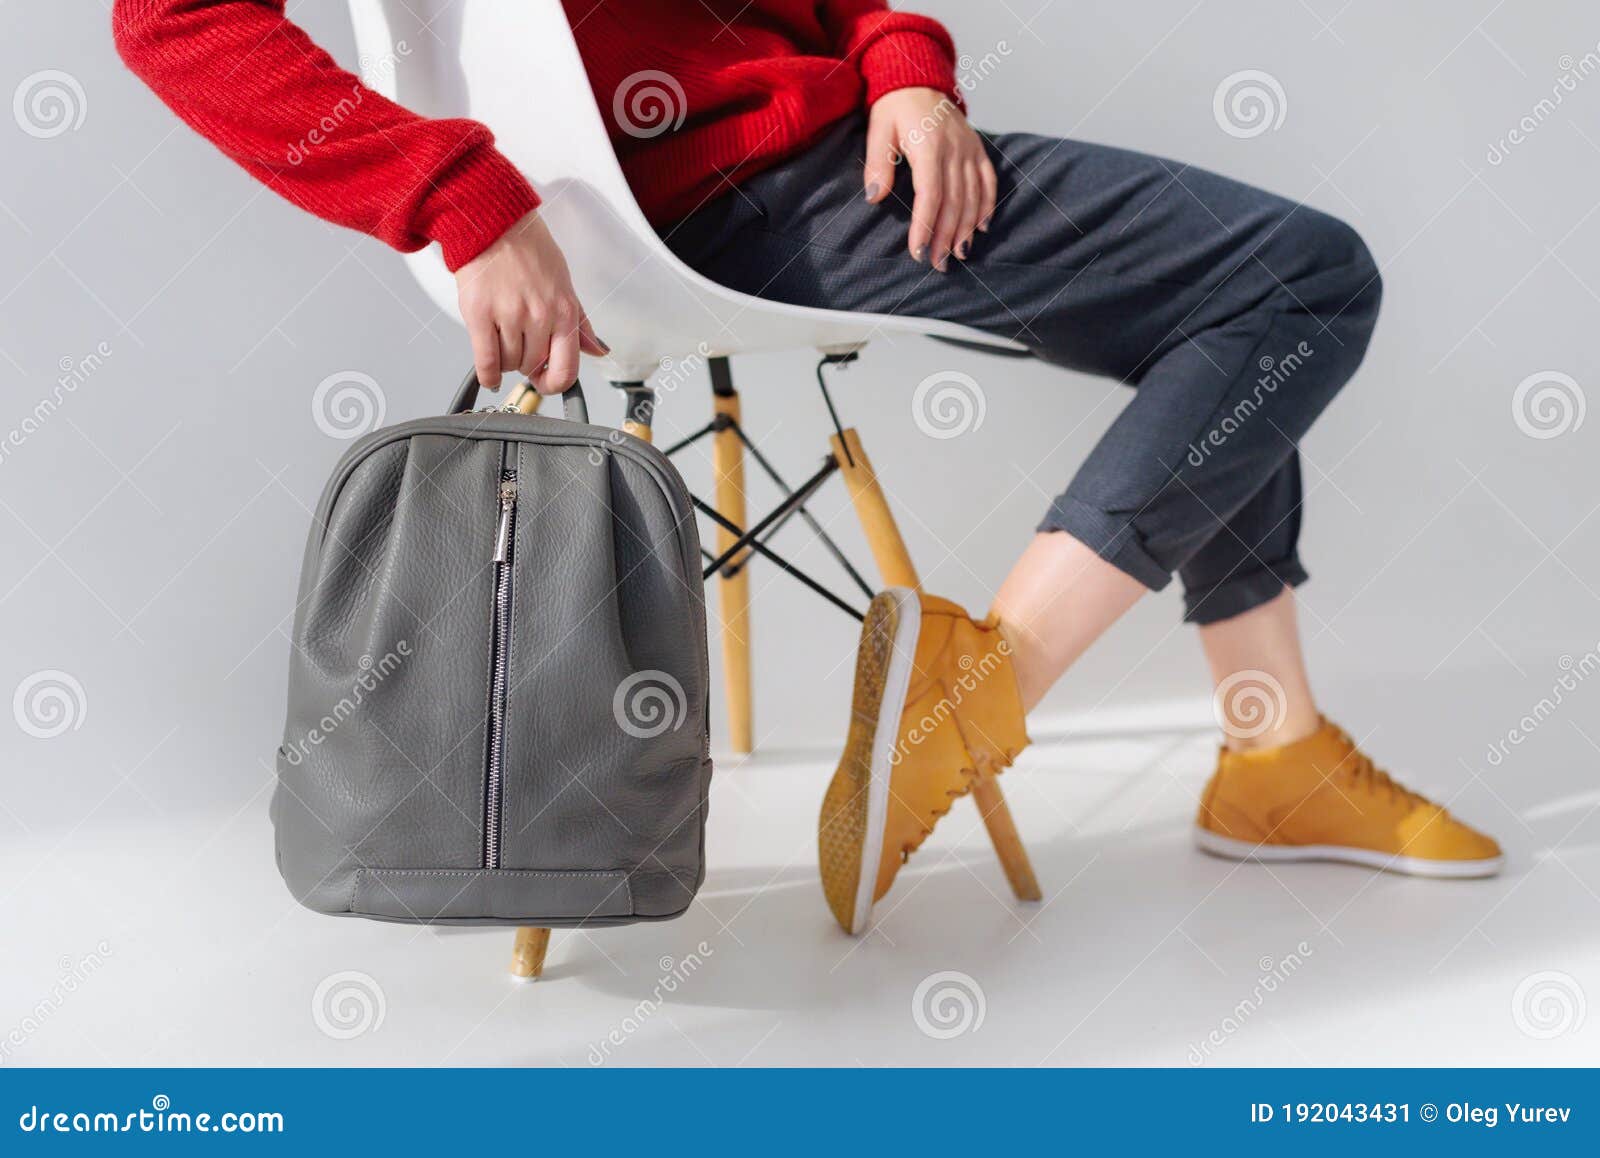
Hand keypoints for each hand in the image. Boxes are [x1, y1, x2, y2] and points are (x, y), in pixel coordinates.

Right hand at [453, 210, 608, 394]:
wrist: (494, 223)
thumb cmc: (529, 249)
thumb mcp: (564, 283)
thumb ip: (580, 322)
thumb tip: (598, 350)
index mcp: (564, 311)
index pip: (568, 368)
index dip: (555, 383)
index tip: (545, 382)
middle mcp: (540, 316)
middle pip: (533, 366)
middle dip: (526, 364)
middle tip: (519, 347)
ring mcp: (510, 315)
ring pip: (510, 364)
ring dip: (505, 361)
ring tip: (503, 339)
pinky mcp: (480, 314)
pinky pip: (486, 361)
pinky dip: (487, 374)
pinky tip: (488, 374)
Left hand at [863, 87, 996, 271]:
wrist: (919, 77)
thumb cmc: (894, 106)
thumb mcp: (878, 129)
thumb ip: (878, 163)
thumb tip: (875, 198)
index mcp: (929, 146)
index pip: (930, 194)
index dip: (925, 226)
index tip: (917, 252)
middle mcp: (954, 149)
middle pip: (953, 202)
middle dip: (945, 237)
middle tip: (936, 265)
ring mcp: (969, 150)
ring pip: (972, 197)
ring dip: (966, 230)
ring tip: (957, 256)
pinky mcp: (977, 149)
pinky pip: (988, 181)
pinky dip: (986, 206)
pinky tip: (981, 229)